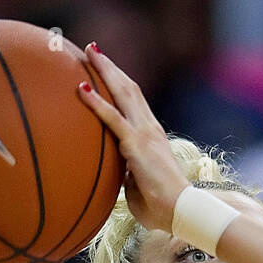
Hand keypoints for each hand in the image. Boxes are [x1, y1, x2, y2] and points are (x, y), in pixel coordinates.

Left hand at [77, 44, 189, 233]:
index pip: (136, 104)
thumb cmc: (162, 208)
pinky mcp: (136, 145)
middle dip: (111, 68)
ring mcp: (144, 134)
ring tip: (89, 53)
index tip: (107, 71)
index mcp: (153, 137)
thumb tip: (116, 175)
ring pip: (122, 93)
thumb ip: (128, 175)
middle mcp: (150, 129)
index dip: (121, 85)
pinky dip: (96, 102)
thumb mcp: (140, 186)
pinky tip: (81, 89)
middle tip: (93, 50)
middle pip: (129, 89)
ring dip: (105, 71)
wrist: (180, 211)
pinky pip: (112, 118)